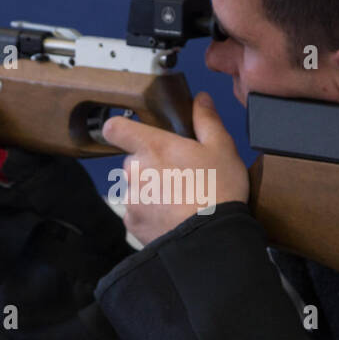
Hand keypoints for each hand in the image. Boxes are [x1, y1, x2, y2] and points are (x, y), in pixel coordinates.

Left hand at [100, 91, 247, 244]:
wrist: (212, 239)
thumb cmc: (218, 192)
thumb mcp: (222, 148)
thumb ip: (206, 120)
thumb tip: (201, 100)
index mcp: (152, 147)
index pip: (116, 128)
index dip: (120, 129)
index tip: (131, 133)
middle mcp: (135, 171)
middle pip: (134, 161)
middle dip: (151, 166)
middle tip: (179, 175)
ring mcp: (132, 199)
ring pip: (137, 188)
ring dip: (152, 192)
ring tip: (181, 201)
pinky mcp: (133, 224)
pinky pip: (138, 213)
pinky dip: (152, 215)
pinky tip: (174, 218)